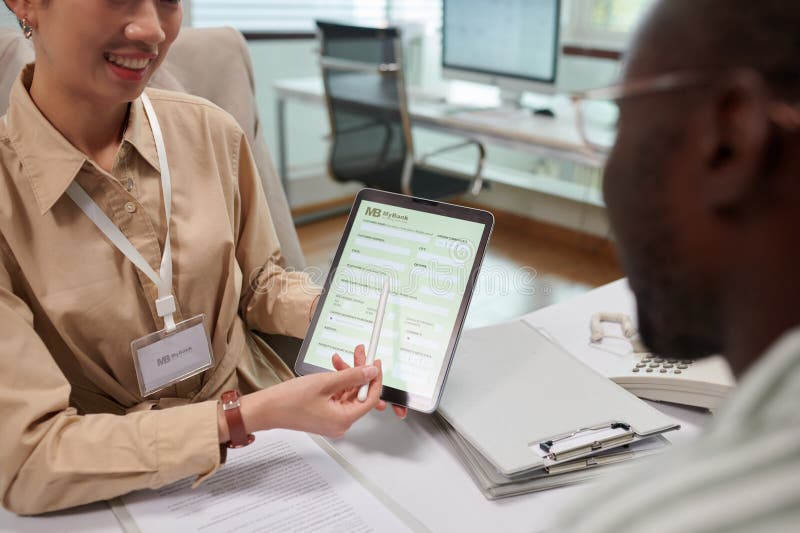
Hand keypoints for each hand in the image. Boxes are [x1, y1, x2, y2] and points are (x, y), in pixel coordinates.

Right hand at [220, 359, 382, 440]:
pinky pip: (337, 397)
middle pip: (358, 394)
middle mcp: (340, 423)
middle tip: (360, 354)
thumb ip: (352, 376)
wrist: (266, 409)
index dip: (374, 379)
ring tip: (341, 357)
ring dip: (347, 375)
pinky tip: (333, 368)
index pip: (369, 399)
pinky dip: (337, 382)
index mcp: (343, 420)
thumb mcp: (326, 382)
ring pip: (348, 394)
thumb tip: (370, 371)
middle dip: (359, 372)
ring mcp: (332, 419)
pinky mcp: (324, 415)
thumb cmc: (289, 400)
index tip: (375, 363)